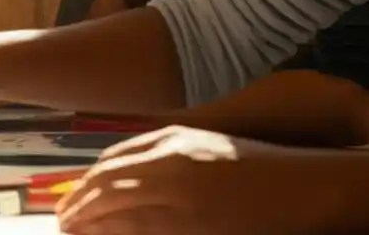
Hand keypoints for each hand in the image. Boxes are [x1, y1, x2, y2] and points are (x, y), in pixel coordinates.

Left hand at [57, 126, 325, 234]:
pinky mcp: (197, 229)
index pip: (110, 166)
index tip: (69, 199)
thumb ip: (154, 150)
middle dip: (79, 207)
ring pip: (123, 218)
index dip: (83, 185)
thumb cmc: (254, 165)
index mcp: (171, 143)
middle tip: (62, 222)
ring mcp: (185, 203)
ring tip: (75, 234)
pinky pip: (148, 234)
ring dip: (93, 226)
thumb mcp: (198, 143)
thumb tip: (107, 168)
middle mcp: (172, 170)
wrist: (306, 187)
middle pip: (109, 190)